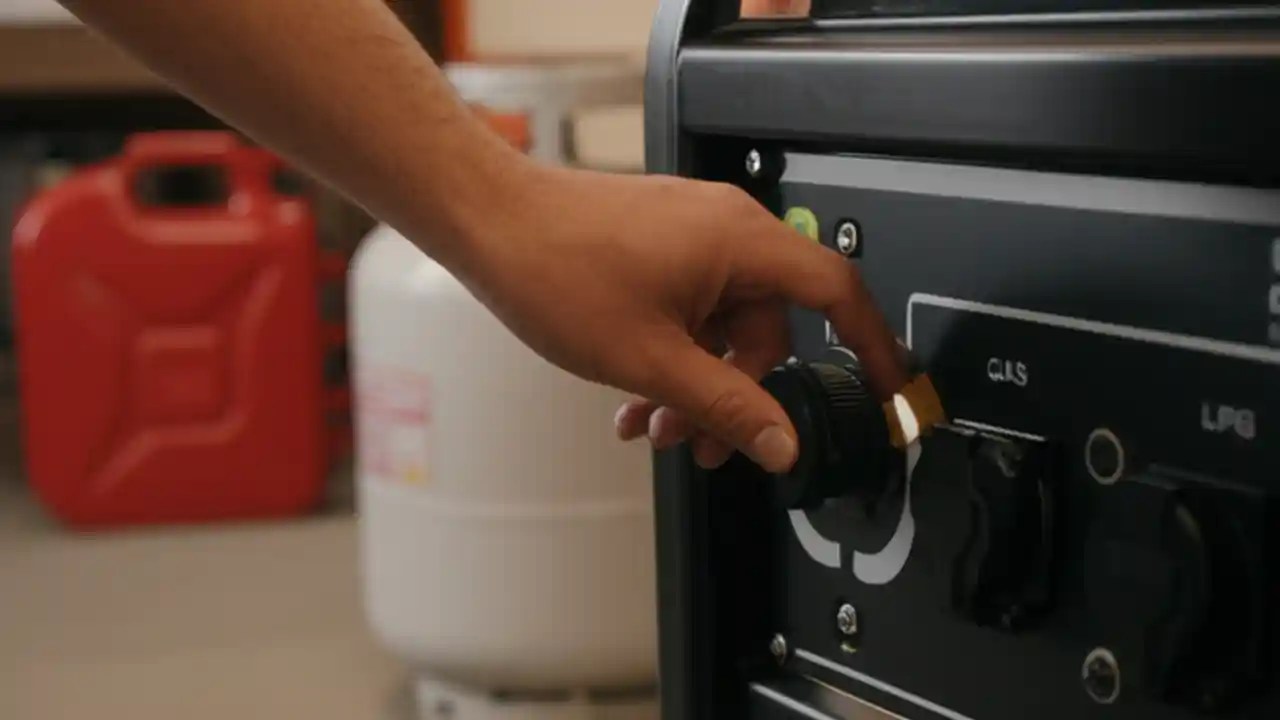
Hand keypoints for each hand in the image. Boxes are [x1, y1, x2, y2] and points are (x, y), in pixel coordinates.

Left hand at [458, 164, 906, 473]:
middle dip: (736, 394)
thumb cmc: (555, 266)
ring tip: (652, 423)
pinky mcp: (659, 247)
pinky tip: (634, 397)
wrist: (487, 221)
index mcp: (740, 243)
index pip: (836, 292)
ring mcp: (689, 237)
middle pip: (768, 329)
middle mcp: (723, 231)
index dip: (872, 344)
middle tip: (702, 441)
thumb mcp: (651, 359)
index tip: (887, 388)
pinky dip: (669, 357)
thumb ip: (726, 407)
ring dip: (693, 384)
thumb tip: (781, 443)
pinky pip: (687, 312)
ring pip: (720, 329)